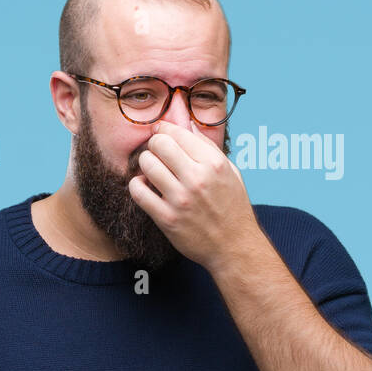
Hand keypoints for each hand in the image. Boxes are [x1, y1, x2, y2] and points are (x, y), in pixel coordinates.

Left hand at [128, 120, 261, 270]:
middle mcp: (197, 179)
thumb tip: (186, 124)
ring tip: (151, 171)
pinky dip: (137, 185)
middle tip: (155, 152)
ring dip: (145, 164)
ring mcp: (180, 199)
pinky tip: (145, 187)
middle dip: (153, 145)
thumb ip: (207, 147)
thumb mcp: (229, 171)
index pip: (177, 132)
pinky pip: (138, 192)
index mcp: (214, 164)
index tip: (161, 133)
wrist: (234, 246)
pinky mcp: (166, 218)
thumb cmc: (232, 207)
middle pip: (159, 144)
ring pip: (146, 165)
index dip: (164, 130)